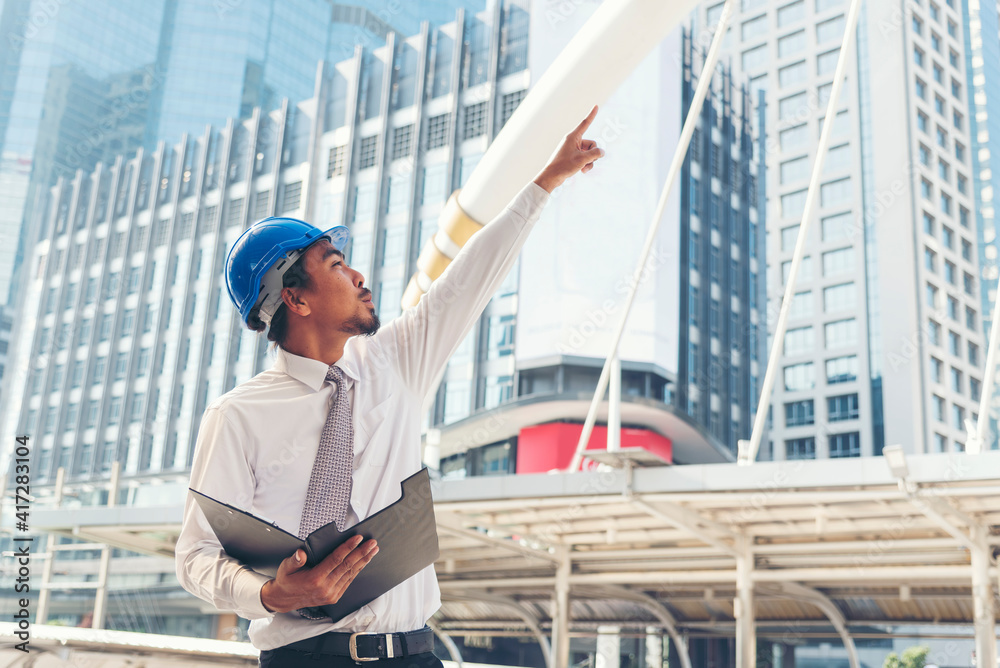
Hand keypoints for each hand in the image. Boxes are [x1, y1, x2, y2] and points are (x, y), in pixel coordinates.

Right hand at [260, 535, 377, 612]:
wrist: (284, 600)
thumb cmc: (287, 580)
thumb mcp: (286, 567)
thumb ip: (295, 560)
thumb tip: (301, 553)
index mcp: (314, 579)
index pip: (336, 560)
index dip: (348, 547)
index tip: (358, 538)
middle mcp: (325, 588)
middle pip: (347, 566)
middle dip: (362, 553)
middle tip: (372, 543)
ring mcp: (331, 594)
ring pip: (351, 574)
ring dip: (363, 561)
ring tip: (373, 550)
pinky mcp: (334, 597)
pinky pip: (349, 581)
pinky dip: (357, 570)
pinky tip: (363, 562)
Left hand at [533, 105, 605, 192]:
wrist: (551, 177)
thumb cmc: (564, 166)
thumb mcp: (583, 159)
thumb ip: (595, 153)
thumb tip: (602, 152)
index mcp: (573, 137)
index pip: (585, 123)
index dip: (592, 115)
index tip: (596, 106)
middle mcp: (573, 141)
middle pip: (591, 144)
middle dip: (593, 154)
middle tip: (588, 162)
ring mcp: (573, 149)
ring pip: (589, 152)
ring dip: (590, 161)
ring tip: (584, 169)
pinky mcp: (572, 157)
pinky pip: (584, 158)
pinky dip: (586, 164)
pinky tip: (582, 171)